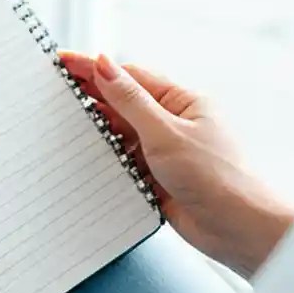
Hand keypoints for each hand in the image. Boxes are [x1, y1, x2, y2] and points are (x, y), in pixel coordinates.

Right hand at [62, 51, 293, 277]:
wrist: (239, 231)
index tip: (63, 61)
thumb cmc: (217, 177)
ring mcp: (165, 152)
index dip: (95, 68)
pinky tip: (85, 158)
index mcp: (183, 101)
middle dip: (91, 97)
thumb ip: (130, 100)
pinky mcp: (158, 179)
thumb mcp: (166, 133)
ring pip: (121, 135)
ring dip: (97, 131)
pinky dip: (106, 161)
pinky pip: (125, 164)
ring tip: (62, 122)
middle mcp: (174, 123)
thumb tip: (104, 63)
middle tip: (53, 89)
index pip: (130, 77)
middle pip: (123, 104)